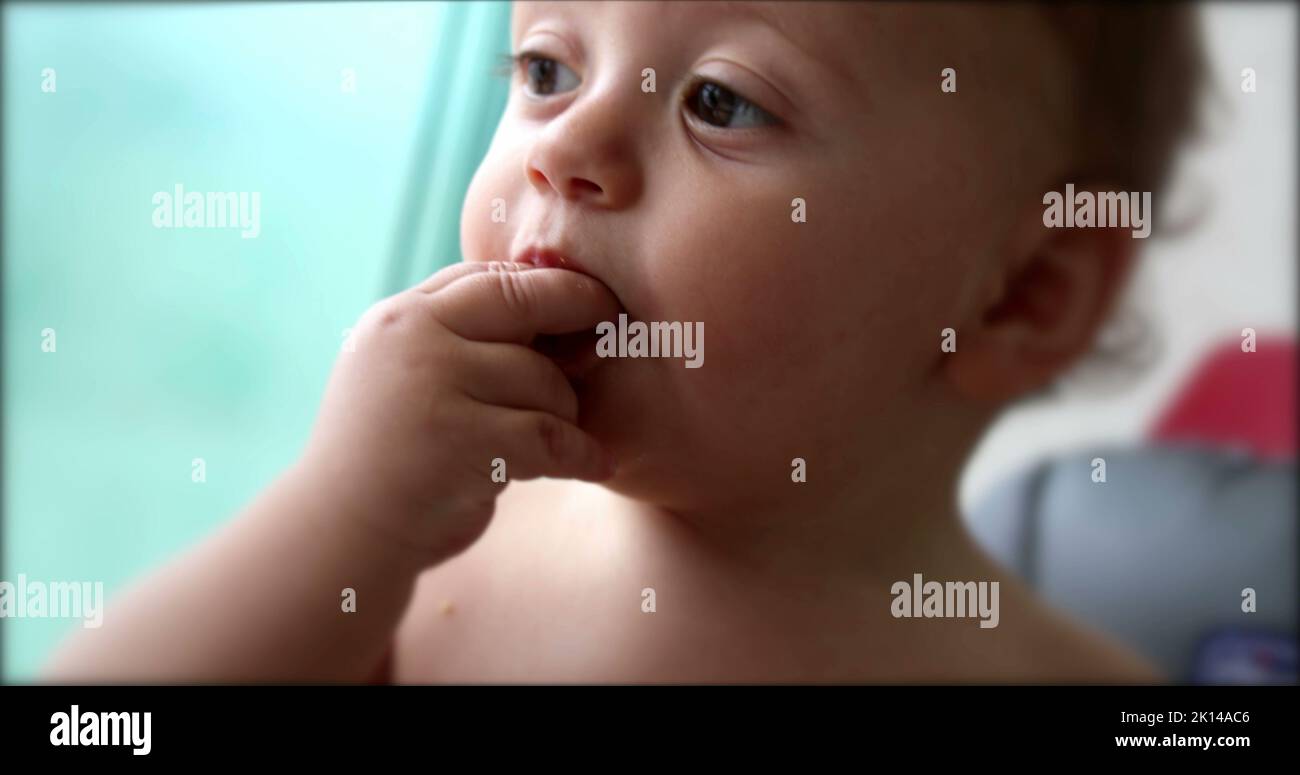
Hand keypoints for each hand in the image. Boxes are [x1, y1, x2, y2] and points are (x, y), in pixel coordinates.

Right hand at [300, 261, 620, 561]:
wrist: (341, 533)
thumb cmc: (390, 457)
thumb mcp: (406, 378)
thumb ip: (460, 342)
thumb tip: (562, 313)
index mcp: (399, 318)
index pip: (485, 277)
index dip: (542, 286)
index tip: (584, 300)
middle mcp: (412, 338)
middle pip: (521, 302)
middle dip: (578, 307)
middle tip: (610, 326)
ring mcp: (434, 386)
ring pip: (542, 378)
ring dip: (564, 411)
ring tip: (559, 437)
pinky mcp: (462, 441)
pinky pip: (549, 435)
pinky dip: (581, 453)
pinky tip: (597, 464)